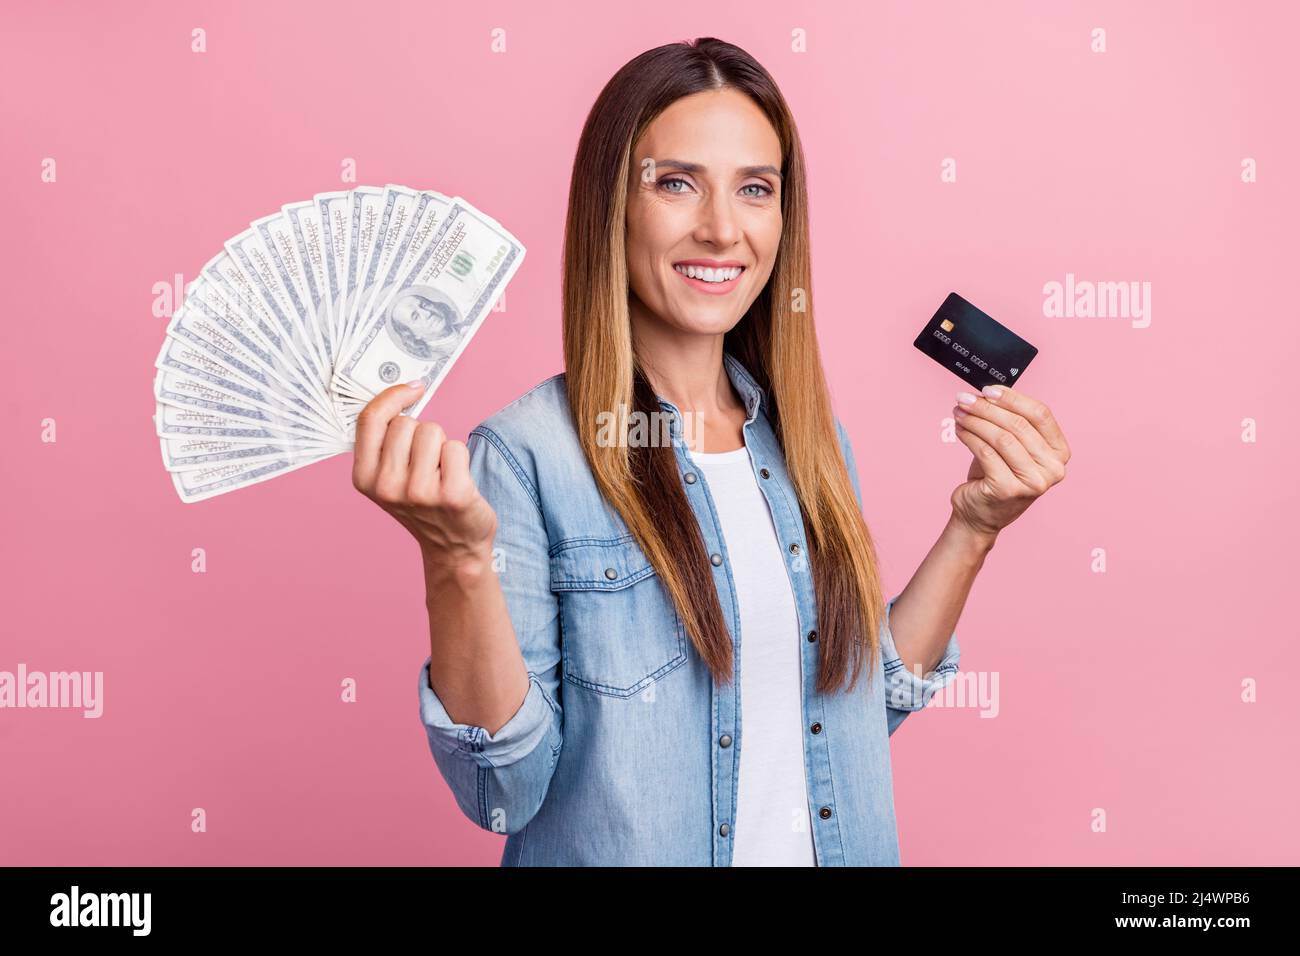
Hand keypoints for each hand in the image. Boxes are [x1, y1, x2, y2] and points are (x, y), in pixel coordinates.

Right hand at [352, 381, 496, 569]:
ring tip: (441, 473)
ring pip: (432, 432)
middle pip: (406, 423)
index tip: (413, 389)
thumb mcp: (388, 478)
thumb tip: (401, 389)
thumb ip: (383, 441)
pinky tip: (457, 481)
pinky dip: (460, 458)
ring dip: (441, 446)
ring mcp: (420, 492)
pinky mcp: (453, 494)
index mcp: (364, 479)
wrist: (453, 547)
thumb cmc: (422, 504)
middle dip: (421, 433)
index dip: (392, 396)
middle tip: (426, 463)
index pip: (370, 419)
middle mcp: (387, 487)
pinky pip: (456, 447)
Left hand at [949, 384, 1069, 540]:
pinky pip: (985, 452)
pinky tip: (959, 429)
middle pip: (1018, 425)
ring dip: (975, 420)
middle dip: (987, 407)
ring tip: (959, 412)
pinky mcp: (1008, 489)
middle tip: (965, 399)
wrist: (980, 515)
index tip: (989, 390)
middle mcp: (1052, 469)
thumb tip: (987, 393)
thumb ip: (1009, 422)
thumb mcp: (1011, 448)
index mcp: (1059, 453)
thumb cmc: (996, 477)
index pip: (1040, 415)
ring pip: (1001, 437)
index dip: (1013, 398)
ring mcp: (1033, 482)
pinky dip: (969, 436)